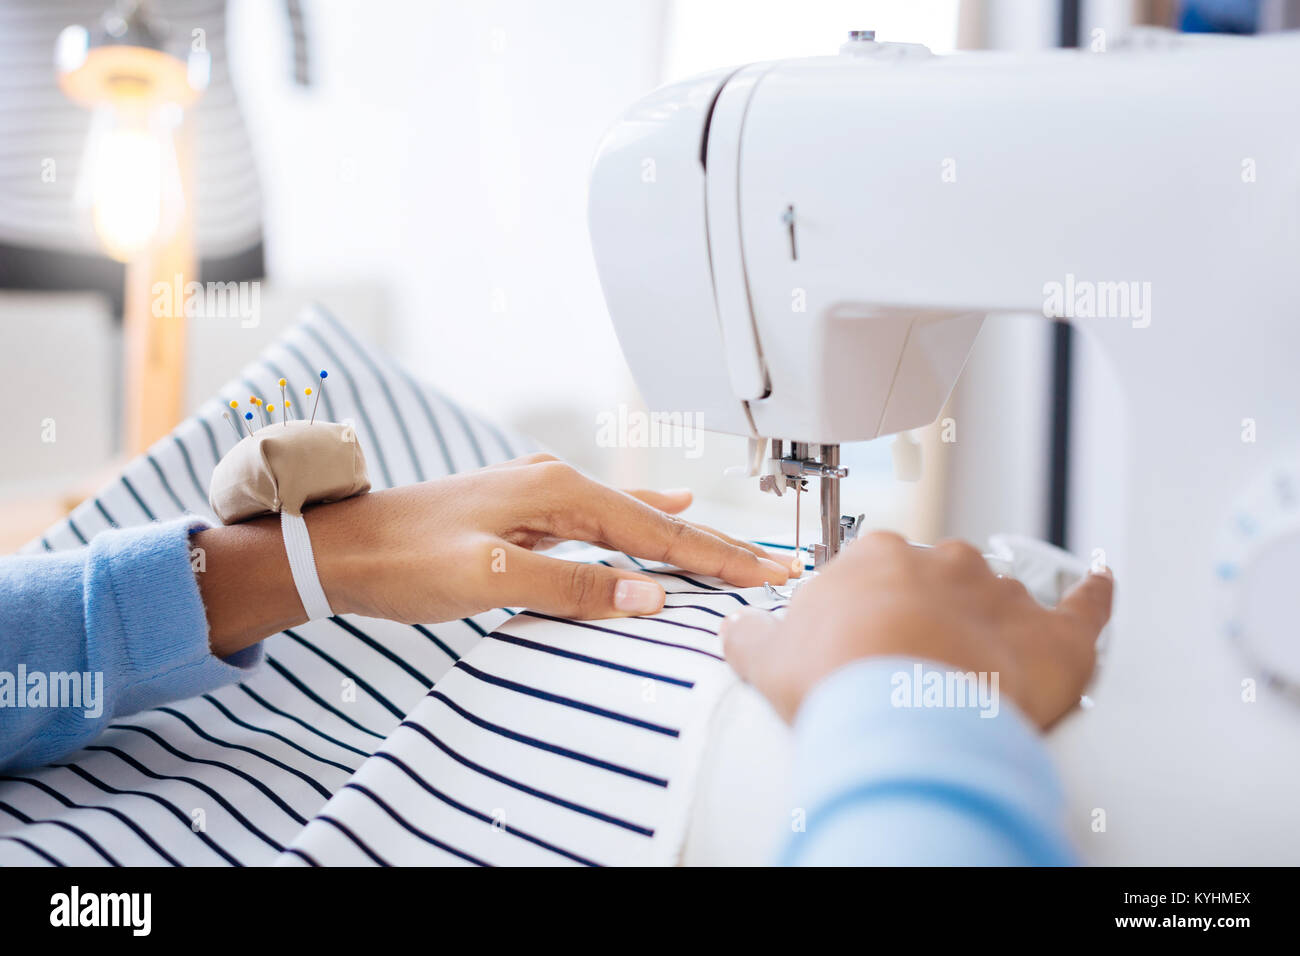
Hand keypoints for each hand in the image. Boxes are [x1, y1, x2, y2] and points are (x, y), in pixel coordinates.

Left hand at [197, 454, 793, 654]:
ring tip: (731, 549)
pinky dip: (640, 526)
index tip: (766, 572)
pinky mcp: (523, 514)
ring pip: (630, 519)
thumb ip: (571, 584)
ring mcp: (538, 495)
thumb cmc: (403, 559)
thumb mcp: (488, 576)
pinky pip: (601, 521)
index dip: (714, 555)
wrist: (336, 548)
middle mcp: (553, 483)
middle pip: (653, 518)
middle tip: (771, 564)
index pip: (656, 528)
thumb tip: (649, 595)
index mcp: (556, 491)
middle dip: (713, 544)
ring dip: (681, 538)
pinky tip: (658, 510)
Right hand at [719, 531, 1112, 729]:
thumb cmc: (837, 682)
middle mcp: (944, 563)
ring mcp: (1001, 595)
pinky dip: (1093, 596)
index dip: (871, 614)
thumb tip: (736, 630)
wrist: (899, 721)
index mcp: (879, 558)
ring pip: (1000, 601)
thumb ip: (751, 636)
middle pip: (940, 582)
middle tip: (911, 667)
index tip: (863, 644)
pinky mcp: (1053, 637)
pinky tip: (1098, 587)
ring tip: (973, 676)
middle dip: (930, 617)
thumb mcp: (768, 656)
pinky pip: (1083, 607)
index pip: (878, 573)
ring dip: (990, 628)